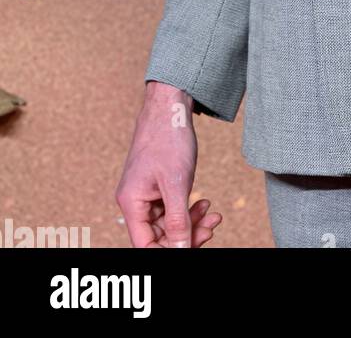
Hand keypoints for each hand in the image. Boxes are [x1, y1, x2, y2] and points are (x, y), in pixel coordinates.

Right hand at [116, 82, 222, 247]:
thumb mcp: (177, 183)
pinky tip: (205, 204)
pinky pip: (173, 209)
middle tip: (211, 228)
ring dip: (191, 223)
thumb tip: (180, 250)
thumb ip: (178, 220)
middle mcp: (135, 202)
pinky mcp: (159, 187)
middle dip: (186, 235)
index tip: (191, 246)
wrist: (171, 107)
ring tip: (212, 215)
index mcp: (131, 203)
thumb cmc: (169, 139)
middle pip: (159, 236)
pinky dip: (189, 210)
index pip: (145, 244)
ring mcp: (147, 194)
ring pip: (169, 223)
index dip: (168, 250)